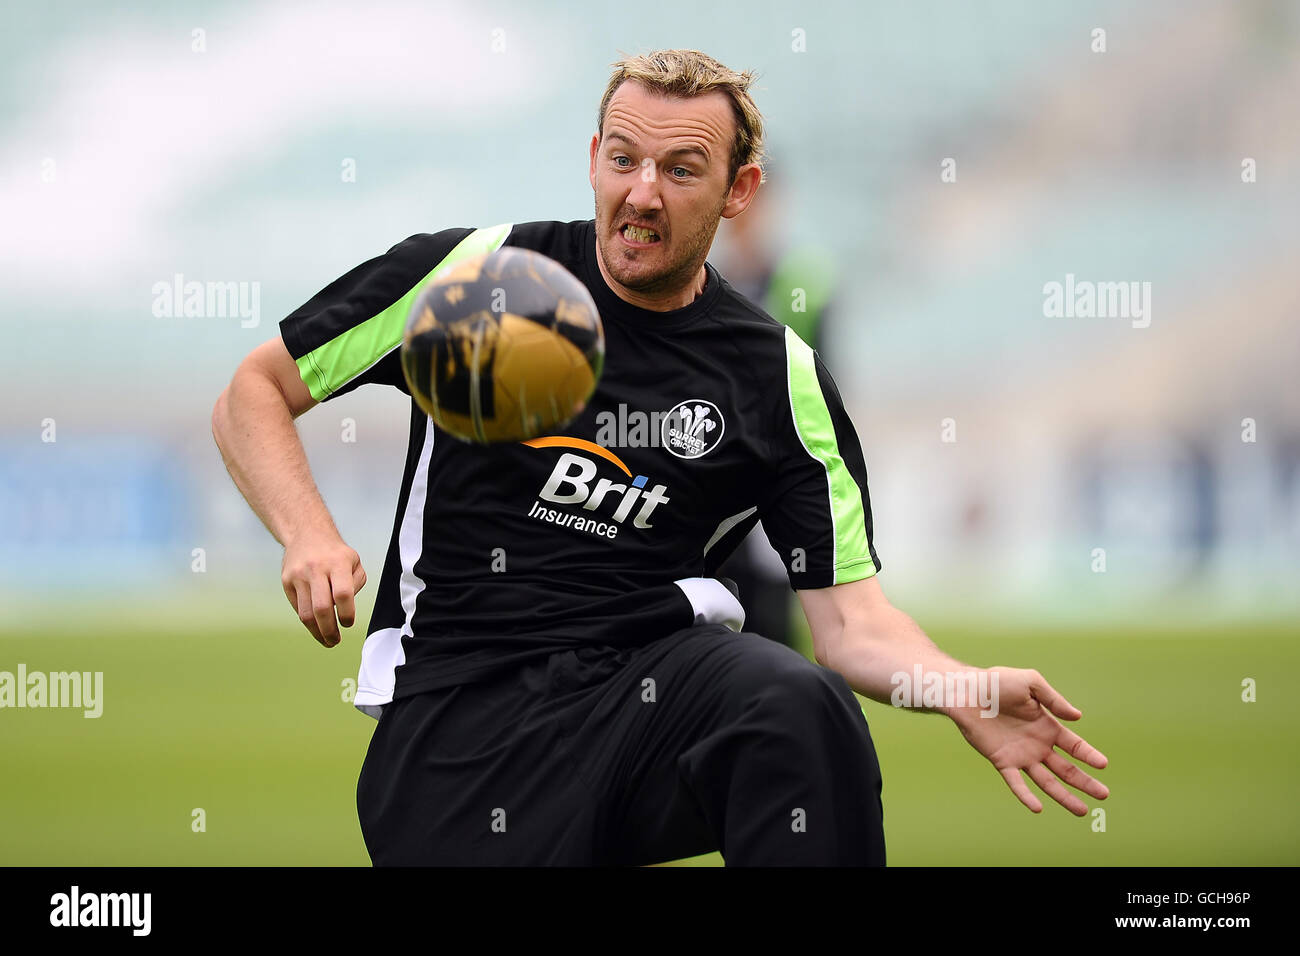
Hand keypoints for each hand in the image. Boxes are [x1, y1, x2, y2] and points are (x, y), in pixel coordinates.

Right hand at [281, 531, 367, 647]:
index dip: (347, 613)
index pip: (343, 594)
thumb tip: (346, 608)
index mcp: (338, 563)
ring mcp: (299, 576)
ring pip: (306, 613)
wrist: (307, 534)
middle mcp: (316, 569)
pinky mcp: (287, 582)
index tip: (348, 623)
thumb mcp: (354, 562)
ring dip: (317, 632)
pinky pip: (298, 608)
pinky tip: (316, 626)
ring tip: (326, 640)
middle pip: (322, 608)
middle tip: (335, 641)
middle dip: (330, 630)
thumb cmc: (335, 553)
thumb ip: (356, 584)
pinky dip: (308, 621)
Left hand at [948, 666, 1108, 814]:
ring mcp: (1021, 756)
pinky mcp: (1002, 761)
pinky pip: (1016, 783)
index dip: (1089, 755)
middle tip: (1103, 795)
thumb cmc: (997, 682)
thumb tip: (1078, 717)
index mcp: (1047, 727)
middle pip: (1067, 769)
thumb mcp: (1030, 683)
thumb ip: (1054, 699)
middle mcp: (1037, 745)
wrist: (966, 691)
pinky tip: (1038, 808)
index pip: (1074, 746)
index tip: (1103, 764)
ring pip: (1047, 781)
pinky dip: (1026, 796)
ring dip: (1064, 796)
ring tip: (1082, 811)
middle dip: (1085, 782)